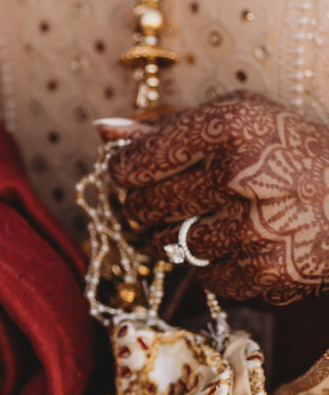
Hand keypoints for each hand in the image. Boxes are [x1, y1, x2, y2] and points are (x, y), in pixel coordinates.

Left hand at [110, 90, 328, 304]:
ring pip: (172, 244)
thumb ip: (166, 126)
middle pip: (147, 205)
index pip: (137, 160)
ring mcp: (255, 226)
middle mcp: (239, 175)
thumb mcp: (238, 117)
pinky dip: (212, 265)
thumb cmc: (291, 150)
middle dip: (146, 206)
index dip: (125, 171)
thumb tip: (103, 131)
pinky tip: (234, 245)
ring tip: (206, 220)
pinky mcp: (270, 269)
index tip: (131, 174)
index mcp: (228, 127)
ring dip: (177, 237)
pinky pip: (207, 277)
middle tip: (165, 200)